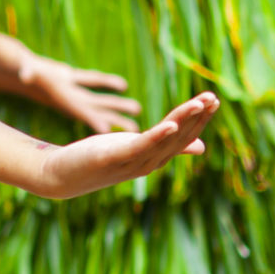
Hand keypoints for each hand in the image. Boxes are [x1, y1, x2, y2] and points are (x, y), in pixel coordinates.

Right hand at [0, 32, 141, 133]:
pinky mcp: (61, 74)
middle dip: (113, 116)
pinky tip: (121, 84)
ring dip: (113, 102)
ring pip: (92, 95)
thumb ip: (20, 65)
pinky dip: (103, 81)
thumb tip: (26, 73)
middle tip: (138, 130)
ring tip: (136, 110)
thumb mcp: (8, 58)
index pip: (78, 108)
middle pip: (91, 106)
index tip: (115, 134)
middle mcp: (59, 91)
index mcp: (50, 90)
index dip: (96, 120)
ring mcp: (61, 84)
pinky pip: (87, 78)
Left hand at [30, 93, 219, 199]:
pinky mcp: (114, 159)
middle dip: (197, 117)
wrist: (61, 175)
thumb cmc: (98, 159)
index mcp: (153, 157)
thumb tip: (199, 145)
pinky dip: (158, 136)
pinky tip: (170, 125)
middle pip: (179, 138)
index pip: (183, 137)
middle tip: (213, 98)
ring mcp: (132, 163)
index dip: (199, 119)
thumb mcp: (134, 148)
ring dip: (183, 122)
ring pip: (165, 141)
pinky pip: (141, 147)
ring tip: (199, 103)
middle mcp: (148, 163)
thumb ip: (164, 144)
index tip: (213, 99)